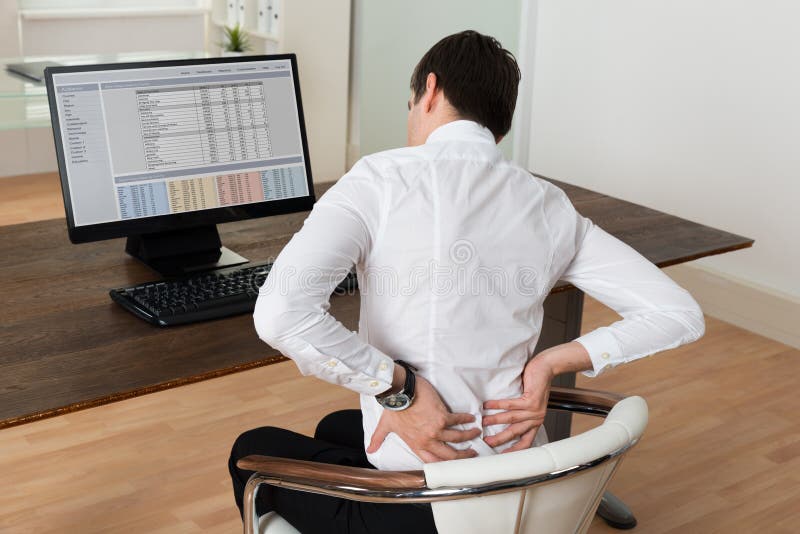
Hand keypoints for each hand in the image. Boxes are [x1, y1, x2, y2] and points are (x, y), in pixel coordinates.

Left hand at [366, 375, 480, 462]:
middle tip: (472, 453)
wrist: (399, 391)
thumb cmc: (393, 407)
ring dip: (468, 436)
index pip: (432, 461)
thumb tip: (370, 451)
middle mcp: (427, 440)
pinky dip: (466, 419)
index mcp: (415, 444)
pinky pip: (457, 420)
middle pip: (449, 454)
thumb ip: (378, 439)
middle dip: (463, 456)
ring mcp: (436, 429)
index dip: (445, 465)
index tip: (455, 465)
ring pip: (457, 438)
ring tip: (475, 432)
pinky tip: (471, 418)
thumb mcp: (385, 426)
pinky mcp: (442, 415)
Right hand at [482, 355, 554, 451]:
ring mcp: (535, 410)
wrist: (547, 368)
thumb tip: (501, 420)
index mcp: (536, 421)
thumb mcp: (530, 403)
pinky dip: (497, 406)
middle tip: (487, 441)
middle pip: (515, 432)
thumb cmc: (536, 383)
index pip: (526, 440)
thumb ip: (520, 413)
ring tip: (483, 421)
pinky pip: (510, 405)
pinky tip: (487, 406)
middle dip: (499, 438)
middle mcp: (537, 418)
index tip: (502, 454)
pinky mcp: (531, 401)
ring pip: (511, 419)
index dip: (514, 449)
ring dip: (495, 421)